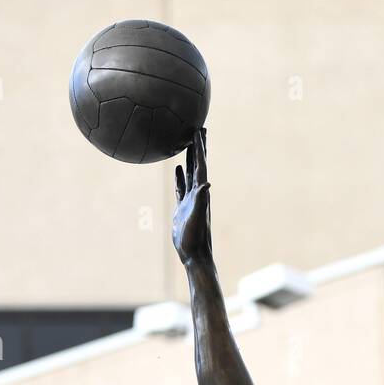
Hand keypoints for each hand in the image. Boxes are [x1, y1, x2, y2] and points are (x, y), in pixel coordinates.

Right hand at [173, 127, 211, 265]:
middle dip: (198, 147)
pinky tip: (177, 168)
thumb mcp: (198, 218)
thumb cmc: (196, 238)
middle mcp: (197, 194)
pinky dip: (179, 176)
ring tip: (189, 143)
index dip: (200, 149)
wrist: (194, 254)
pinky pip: (181, 187)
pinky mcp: (182, 208)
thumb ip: (201, 201)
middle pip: (198, 165)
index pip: (201, 166)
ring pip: (189, 173)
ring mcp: (190, 200)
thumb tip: (206, 184)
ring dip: (189, 158)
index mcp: (201, 193)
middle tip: (199, 129)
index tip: (199, 131)